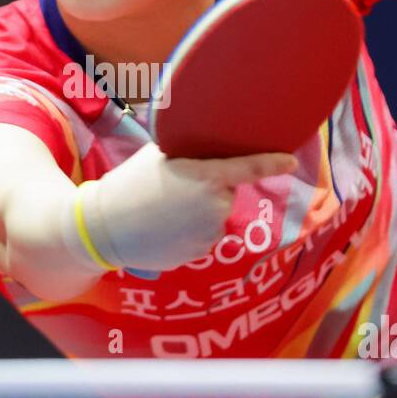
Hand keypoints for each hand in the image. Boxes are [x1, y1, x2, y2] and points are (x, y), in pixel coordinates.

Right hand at [76, 142, 296, 272]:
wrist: (105, 227)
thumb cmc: (129, 183)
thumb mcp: (159, 155)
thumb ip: (190, 151)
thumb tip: (205, 144)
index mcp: (208, 177)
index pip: (249, 168)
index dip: (273, 163)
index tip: (290, 161)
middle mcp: (215, 207)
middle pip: (224, 193)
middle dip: (207, 190)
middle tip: (172, 189)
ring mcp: (208, 234)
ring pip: (213, 218)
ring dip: (197, 214)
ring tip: (162, 211)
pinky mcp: (198, 254)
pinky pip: (202, 238)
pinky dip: (189, 234)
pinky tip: (164, 229)